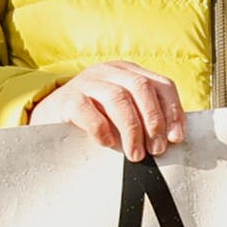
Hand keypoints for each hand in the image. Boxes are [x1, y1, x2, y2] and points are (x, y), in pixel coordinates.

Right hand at [29, 62, 188, 155]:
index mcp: (128, 72)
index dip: (173, 111)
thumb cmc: (94, 119)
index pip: (161, 84)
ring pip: (118, 97)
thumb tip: (173, 140)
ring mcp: (86, 81)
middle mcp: (108, 71)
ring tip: (135, 155)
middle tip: (156, 150)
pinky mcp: (67, 98)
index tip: (176, 138)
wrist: (50, 118)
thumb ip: (145, 118)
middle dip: (154, 120)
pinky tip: (106, 143)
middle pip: (141, 87)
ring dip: (132, 129)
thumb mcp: (122, 112)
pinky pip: (88, 110)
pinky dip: (101, 129)